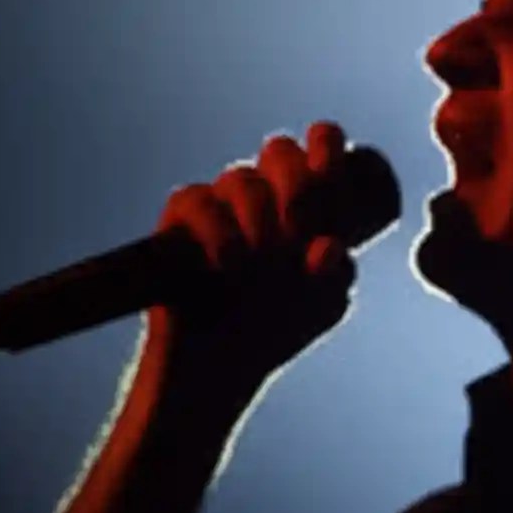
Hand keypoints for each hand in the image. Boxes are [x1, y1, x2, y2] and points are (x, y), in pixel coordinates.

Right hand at [144, 121, 364, 399]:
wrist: (218, 369)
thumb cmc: (277, 329)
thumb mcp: (321, 306)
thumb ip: (335, 275)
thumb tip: (330, 247)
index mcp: (308, 206)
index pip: (321, 152)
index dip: (328, 144)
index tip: (331, 157)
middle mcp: (266, 197)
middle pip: (281, 151)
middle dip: (297, 183)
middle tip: (298, 227)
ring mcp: (221, 207)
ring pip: (241, 178)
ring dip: (258, 217)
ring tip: (260, 264)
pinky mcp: (178, 224)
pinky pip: (195, 199)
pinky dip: (216, 231)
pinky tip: (228, 264)